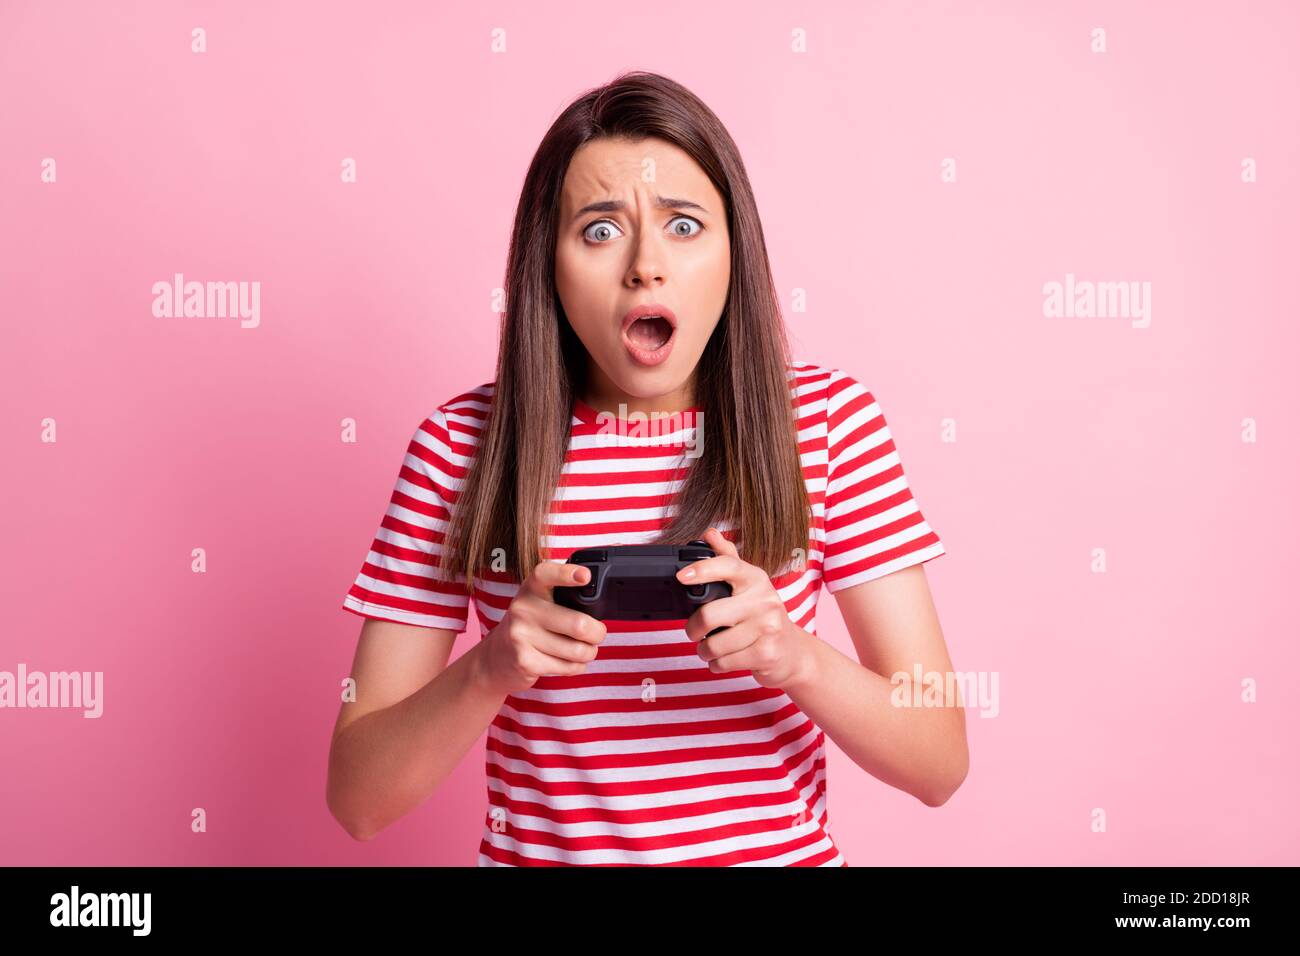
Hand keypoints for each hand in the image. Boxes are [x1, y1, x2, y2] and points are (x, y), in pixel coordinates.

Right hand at [477, 560, 607, 694]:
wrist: (494, 658)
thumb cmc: (527, 626)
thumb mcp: (536, 603)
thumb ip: (561, 597)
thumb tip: (598, 601)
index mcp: (530, 589)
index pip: (545, 574)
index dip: (566, 574)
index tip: (585, 576)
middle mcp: (523, 609)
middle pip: (579, 624)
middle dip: (598, 633)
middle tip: (597, 634)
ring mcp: (521, 636)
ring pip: (578, 650)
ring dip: (589, 653)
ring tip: (583, 650)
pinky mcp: (525, 661)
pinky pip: (568, 667)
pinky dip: (577, 667)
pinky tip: (568, 662)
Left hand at [676, 527, 812, 689]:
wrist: (792, 652)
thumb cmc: (763, 617)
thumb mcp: (749, 586)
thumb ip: (728, 559)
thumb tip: (709, 533)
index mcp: (756, 578)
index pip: (728, 566)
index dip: (702, 569)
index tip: (681, 577)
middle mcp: (765, 600)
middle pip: (710, 614)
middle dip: (692, 629)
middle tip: (694, 632)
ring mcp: (768, 627)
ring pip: (714, 644)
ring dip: (705, 651)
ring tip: (711, 648)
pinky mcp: (767, 654)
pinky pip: (724, 662)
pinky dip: (716, 665)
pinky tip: (724, 659)